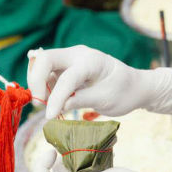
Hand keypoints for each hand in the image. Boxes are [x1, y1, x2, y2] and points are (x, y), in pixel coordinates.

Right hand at [27, 46, 171, 118]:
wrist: (135, 86)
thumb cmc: (125, 92)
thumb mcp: (106, 100)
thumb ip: (81, 100)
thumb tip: (56, 107)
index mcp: (91, 60)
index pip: (66, 78)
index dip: (55, 98)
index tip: (49, 116)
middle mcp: (77, 54)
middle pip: (44, 60)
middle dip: (36, 81)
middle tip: (39, 104)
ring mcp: (71, 59)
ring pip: (42, 65)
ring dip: (39, 85)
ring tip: (47, 105)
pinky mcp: (66, 68)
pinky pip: (47, 73)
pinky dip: (44, 86)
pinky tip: (51, 101)